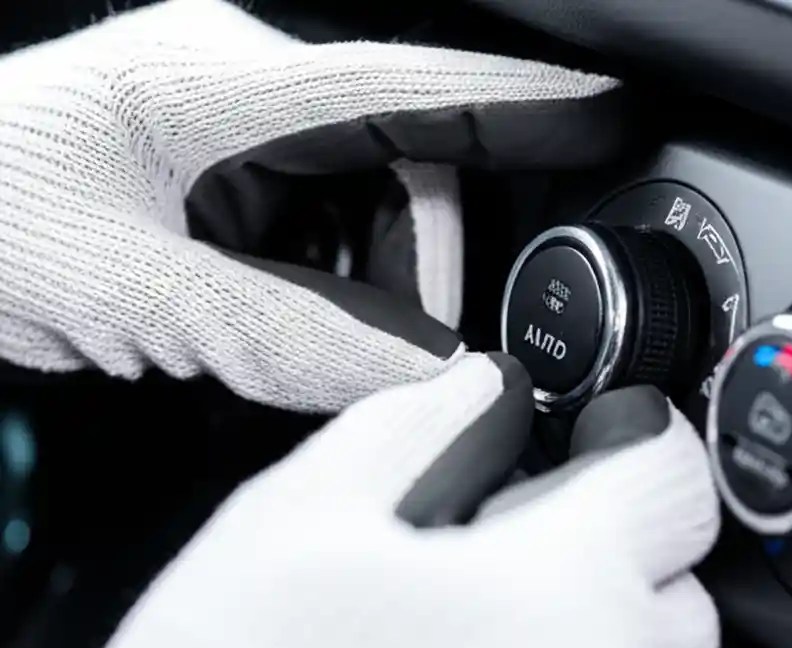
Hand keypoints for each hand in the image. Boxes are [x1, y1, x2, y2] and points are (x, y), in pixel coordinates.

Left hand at [0, 0, 623, 410]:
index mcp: (236, 82)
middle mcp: (250, 90)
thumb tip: (420, 378)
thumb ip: (285, 339)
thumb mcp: (130, 290)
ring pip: (371, 212)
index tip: (618, 121)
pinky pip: (320, 230)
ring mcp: (234, 129)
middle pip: (415, 172)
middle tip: (397, 351)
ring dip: (363, 289)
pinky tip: (267, 323)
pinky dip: (321, 290)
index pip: (427, 87)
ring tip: (281, 338)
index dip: (536, 106)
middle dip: (419, 268)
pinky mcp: (220, 171)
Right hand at [55, 362, 721, 647]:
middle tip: (529, 537)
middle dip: (627, 551)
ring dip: (595, 627)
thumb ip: (412, 425)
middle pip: (682, 597)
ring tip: (479, 619)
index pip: (677, 482)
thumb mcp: (296, 518)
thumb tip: (478, 387)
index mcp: (556, 594)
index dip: (642, 439)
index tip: (608, 437)